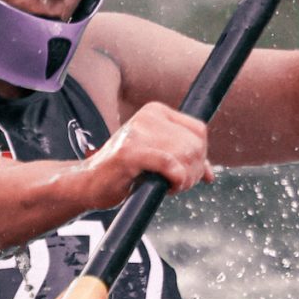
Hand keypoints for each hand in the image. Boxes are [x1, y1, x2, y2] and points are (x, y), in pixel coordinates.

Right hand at [72, 102, 213, 205]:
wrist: (88, 183)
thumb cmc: (122, 172)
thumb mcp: (157, 159)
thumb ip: (184, 161)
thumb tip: (210, 174)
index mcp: (155, 111)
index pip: (199, 130)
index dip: (201, 156)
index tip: (188, 173)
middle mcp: (147, 116)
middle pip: (194, 144)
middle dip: (193, 171)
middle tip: (178, 185)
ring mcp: (137, 133)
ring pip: (184, 154)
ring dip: (184, 179)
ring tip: (170, 187)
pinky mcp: (128, 152)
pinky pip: (168, 163)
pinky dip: (175, 178)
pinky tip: (167, 187)